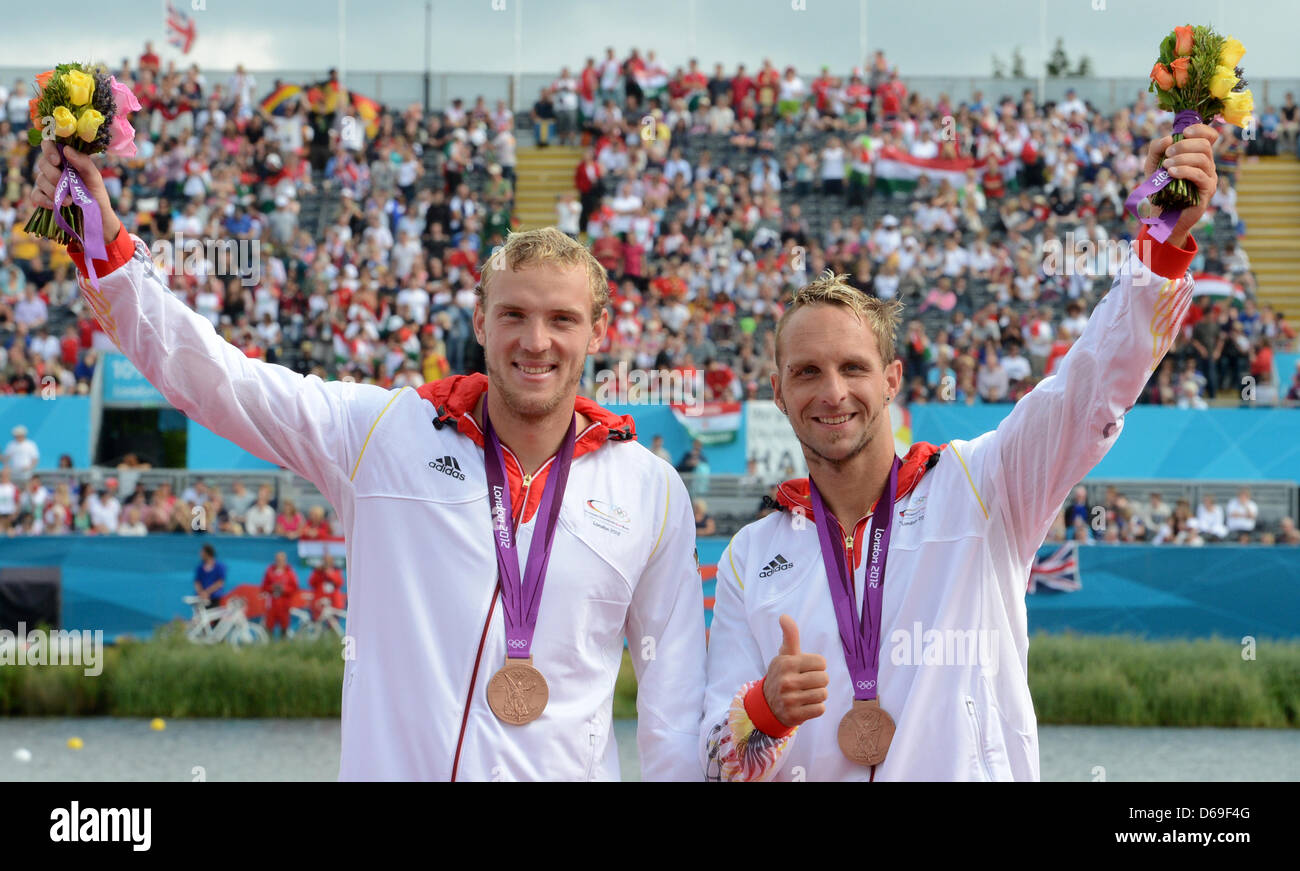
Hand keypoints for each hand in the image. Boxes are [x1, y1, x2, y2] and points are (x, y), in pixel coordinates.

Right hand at [30, 139, 121, 242]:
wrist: (96, 218)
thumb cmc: (96, 194)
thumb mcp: (94, 178)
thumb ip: (83, 162)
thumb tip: (66, 149)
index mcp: (66, 159)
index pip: (49, 145)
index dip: (49, 149)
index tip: (57, 160)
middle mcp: (53, 169)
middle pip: (43, 163)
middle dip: (54, 174)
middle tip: (66, 185)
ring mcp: (46, 183)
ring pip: (40, 180)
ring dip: (54, 191)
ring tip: (69, 201)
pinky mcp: (42, 197)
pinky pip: (36, 195)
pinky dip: (45, 200)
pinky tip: (55, 205)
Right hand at [762, 615, 829, 728]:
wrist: (767, 705)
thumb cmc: (783, 674)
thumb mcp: (785, 655)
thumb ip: (790, 636)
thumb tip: (784, 616)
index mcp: (786, 663)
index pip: (821, 663)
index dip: (817, 666)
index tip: (805, 669)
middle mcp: (787, 681)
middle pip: (824, 679)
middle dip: (818, 681)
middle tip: (806, 683)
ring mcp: (790, 699)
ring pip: (823, 695)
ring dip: (817, 695)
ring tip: (805, 694)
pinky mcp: (794, 715)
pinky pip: (820, 709)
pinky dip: (815, 708)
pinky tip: (804, 705)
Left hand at [1144, 123, 1218, 247]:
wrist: (1161, 216)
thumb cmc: (1159, 189)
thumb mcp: (1153, 166)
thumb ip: (1156, 149)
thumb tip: (1169, 138)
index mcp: (1197, 156)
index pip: (1210, 136)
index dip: (1201, 129)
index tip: (1184, 132)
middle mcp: (1207, 165)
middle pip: (1205, 145)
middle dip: (1184, 145)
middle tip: (1168, 153)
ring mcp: (1209, 178)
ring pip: (1203, 159)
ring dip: (1182, 158)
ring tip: (1166, 166)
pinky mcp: (1206, 191)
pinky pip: (1200, 176)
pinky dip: (1184, 171)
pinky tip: (1171, 173)